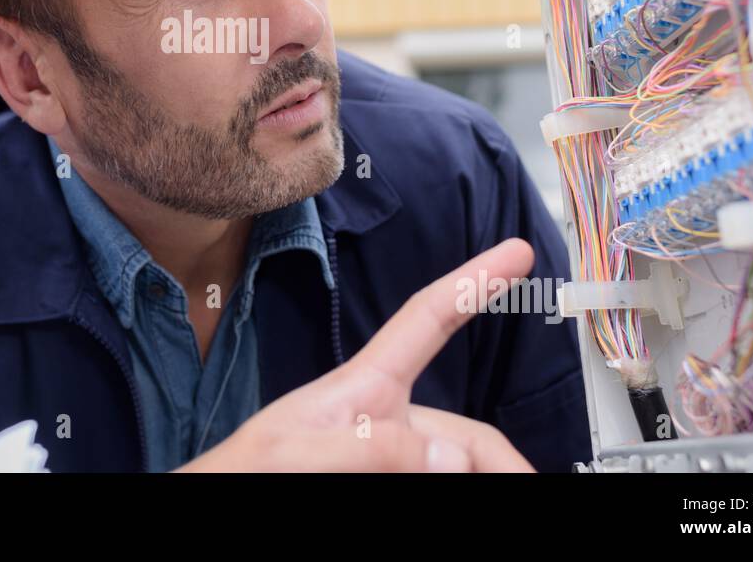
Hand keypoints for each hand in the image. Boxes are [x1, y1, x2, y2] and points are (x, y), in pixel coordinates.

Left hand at [178, 239, 537, 471]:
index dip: (472, 280)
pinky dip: (461, 488)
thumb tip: (448, 457)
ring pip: (457, 465)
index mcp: (364, 386)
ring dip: (484, 476)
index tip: (516, 252)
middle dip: (504, 458)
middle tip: (530, 485)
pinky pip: (438, 480)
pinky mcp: (385, 480)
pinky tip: (467, 498)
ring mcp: (386, 453)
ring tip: (505, 488)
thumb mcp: (298, 451)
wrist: (223, 500)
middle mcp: (382, 416)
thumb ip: (370, 446)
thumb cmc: (242, 472)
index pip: (427, 318)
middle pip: (467, 430)